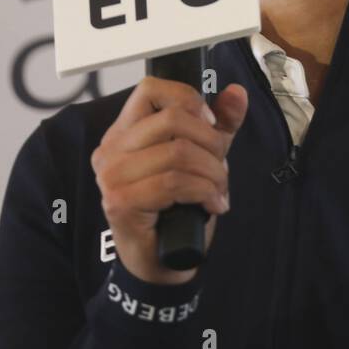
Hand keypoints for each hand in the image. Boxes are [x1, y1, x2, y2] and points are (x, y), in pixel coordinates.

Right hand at [91, 77, 247, 284]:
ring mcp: (112, 175)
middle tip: (220, 166)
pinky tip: (213, 205)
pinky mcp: (121, 201)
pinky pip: (174, 183)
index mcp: (125, 131)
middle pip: (172, 119)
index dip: (188, 99)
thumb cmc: (177, 207)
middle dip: (211, 142)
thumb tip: (237, 93)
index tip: (210, 124)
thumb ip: (220, 125)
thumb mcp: (203, 158)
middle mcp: (111, 149)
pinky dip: (205, 192)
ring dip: (213, 172)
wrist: (162, 260)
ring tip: (219, 189)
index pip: (150, 89)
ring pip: (178, 152)